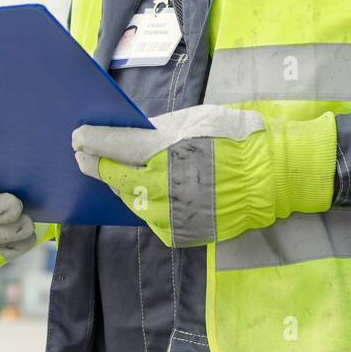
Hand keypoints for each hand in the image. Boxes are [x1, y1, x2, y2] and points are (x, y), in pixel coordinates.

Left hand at [72, 105, 336, 247]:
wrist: (273, 175)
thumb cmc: (235, 138)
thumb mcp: (195, 119)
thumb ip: (159, 129)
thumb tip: (130, 132)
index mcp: (165, 151)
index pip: (115, 146)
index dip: (92, 142)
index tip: (77, 137)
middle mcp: (163, 184)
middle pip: (116, 177)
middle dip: (97, 166)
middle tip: (82, 157)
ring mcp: (172, 213)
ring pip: (132, 201)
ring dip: (119, 187)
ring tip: (110, 175)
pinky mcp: (183, 232)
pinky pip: (153, 220)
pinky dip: (145, 206)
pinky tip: (141, 194)